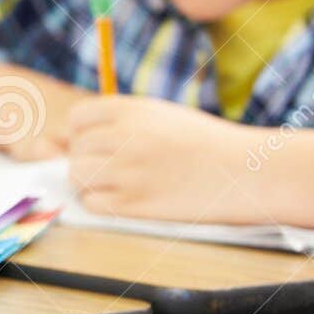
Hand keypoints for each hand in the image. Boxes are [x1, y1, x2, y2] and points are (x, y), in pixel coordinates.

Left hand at [67, 95, 262, 222]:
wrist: (250, 172)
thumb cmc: (206, 144)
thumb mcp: (162, 116)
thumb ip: (118, 122)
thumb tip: (63, 139)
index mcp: (131, 110)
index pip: (77, 119)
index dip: (83, 134)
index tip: (99, 144)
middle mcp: (124, 137)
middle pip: (75, 150)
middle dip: (88, 159)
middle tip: (115, 168)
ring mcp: (128, 171)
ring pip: (77, 176)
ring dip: (90, 182)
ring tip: (117, 184)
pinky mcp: (136, 204)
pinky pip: (92, 204)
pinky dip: (100, 204)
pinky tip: (123, 200)